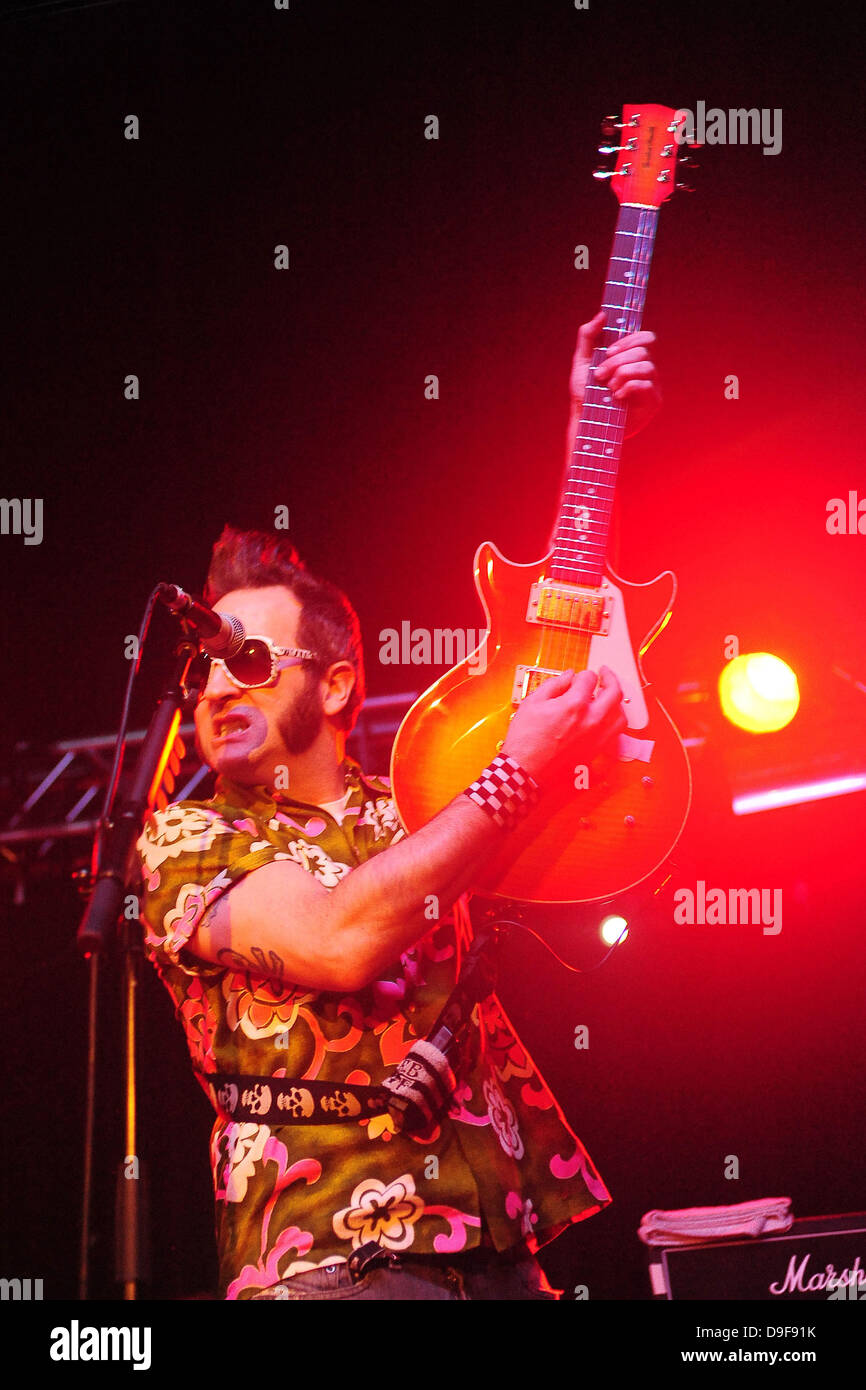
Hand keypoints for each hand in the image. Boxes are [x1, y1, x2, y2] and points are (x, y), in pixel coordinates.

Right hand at [502, 666, 626, 787]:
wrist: (526, 770)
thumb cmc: (525, 740)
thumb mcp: (532, 703)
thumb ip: (554, 685)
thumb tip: (568, 676)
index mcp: (574, 705)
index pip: (589, 679)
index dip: (582, 675)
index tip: (578, 677)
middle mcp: (591, 721)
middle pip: (614, 693)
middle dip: (610, 679)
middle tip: (604, 674)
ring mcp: (596, 738)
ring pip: (620, 715)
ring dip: (617, 702)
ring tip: (608, 696)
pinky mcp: (596, 751)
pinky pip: (616, 734)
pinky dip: (614, 722)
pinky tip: (606, 718)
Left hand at [569, 310, 661, 437]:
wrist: (585, 421)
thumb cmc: (585, 394)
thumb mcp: (582, 361)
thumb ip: (588, 336)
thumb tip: (603, 315)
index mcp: (632, 358)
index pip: (645, 338)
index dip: (630, 340)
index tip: (608, 351)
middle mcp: (645, 370)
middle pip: (644, 351)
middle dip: (618, 361)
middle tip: (600, 374)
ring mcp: (651, 386)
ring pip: (646, 366)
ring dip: (622, 374)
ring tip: (608, 387)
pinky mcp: (653, 402)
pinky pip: (647, 385)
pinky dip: (628, 387)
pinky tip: (617, 396)